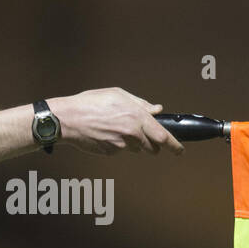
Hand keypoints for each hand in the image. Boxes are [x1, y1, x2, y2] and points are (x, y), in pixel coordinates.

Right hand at [48, 88, 184, 155]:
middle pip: (152, 147)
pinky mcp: (111, 152)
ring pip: (135, 148)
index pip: (163, 136)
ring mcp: (121, 145)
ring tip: (115, 128)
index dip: (174, 145)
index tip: (180, 150)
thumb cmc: (91, 103)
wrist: (68, 118)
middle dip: (153, 145)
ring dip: (132, 142)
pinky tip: (105, 133)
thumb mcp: (119, 95)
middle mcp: (132, 133)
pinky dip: (117, 144)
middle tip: (145, 138)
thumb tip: (156, 109)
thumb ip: (141, 104)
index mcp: (137, 117)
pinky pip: (120, 150)